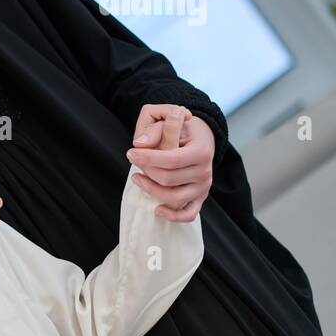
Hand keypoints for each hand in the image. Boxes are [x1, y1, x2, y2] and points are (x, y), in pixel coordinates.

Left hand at [126, 104, 212, 221]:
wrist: (199, 138)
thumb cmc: (180, 129)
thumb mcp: (166, 120)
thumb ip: (154, 128)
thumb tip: (139, 144)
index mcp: (201, 151)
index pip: (170, 159)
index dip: (146, 158)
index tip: (130, 152)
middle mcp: (205, 172)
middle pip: (167, 179)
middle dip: (146, 170)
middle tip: (135, 161)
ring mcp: (203, 187)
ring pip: (173, 198)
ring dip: (151, 190)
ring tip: (137, 178)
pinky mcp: (199, 199)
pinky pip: (188, 214)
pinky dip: (172, 216)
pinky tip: (156, 208)